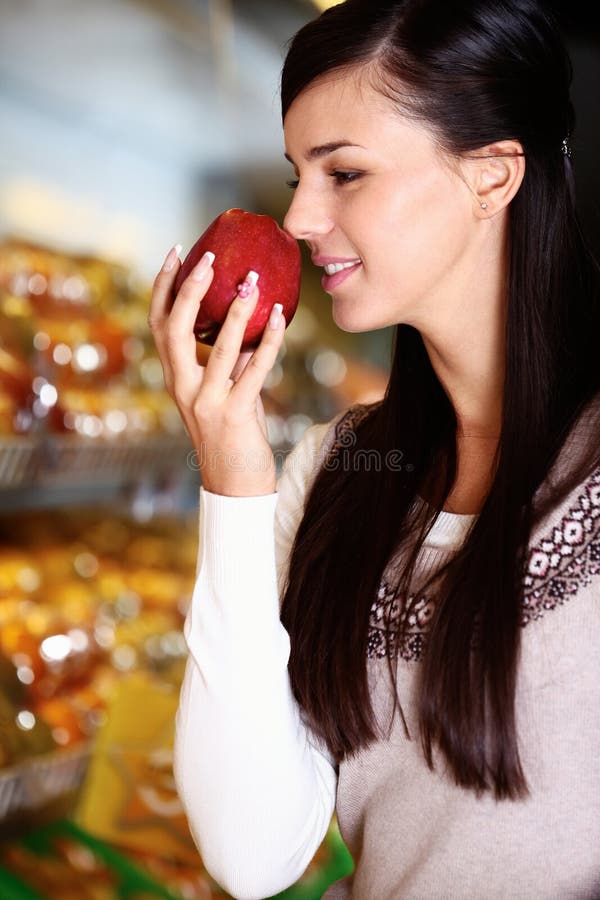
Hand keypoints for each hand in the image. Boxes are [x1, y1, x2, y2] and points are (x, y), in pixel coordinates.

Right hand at [148, 245, 286, 496]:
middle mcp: (183, 388)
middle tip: (210, 259)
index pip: (159, 325)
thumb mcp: (225, 391)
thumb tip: (253, 318)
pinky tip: (281, 317)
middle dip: (190, 290)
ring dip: (236, 311)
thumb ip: (233, 359)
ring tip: (252, 282)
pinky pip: (255, 369)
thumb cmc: (232, 435)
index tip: (176, 253)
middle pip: (175, 330)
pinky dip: (270, 340)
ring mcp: (207, 402)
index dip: (164, 288)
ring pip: (219, 348)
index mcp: (175, 378)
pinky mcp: (235, 414)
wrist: (235, 485)